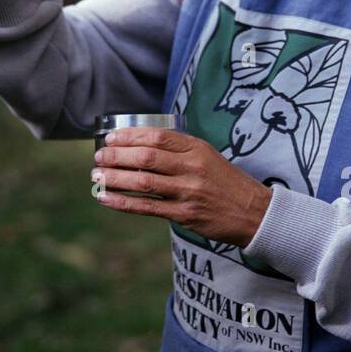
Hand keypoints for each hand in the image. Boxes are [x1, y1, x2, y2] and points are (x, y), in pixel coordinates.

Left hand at [91, 128, 273, 246]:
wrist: (253, 212)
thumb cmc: (225, 182)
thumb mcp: (207, 156)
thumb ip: (178, 150)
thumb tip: (138, 147)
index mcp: (196, 148)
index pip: (157, 136)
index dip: (130, 136)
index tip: (111, 138)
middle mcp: (192, 167)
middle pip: (146, 157)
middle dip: (116, 156)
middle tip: (98, 156)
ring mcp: (188, 192)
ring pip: (143, 182)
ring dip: (115, 178)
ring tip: (96, 176)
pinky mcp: (184, 215)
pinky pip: (147, 207)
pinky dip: (123, 202)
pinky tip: (105, 198)